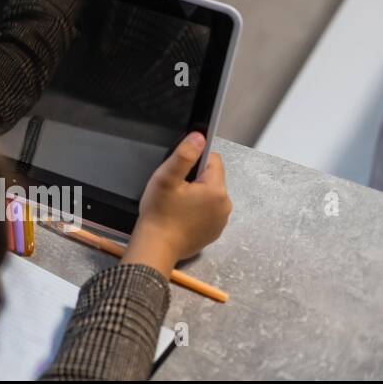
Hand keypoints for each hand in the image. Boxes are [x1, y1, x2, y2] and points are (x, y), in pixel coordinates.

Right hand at [122, 132, 230, 277]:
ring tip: (175, 204)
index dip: (194, 161)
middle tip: (174, 190)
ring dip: (196, 195)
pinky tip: (180, 217)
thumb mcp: (167, 178)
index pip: (213, 160)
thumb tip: (200, 136)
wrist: (157, 246)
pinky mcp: (214, 232)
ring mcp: (221, 221)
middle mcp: (225, 205)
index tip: (178, 173)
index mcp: (217, 190)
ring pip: (210, 195)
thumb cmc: (160, 212)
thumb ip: (184, 155)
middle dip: (195, 180)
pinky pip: (208, 212)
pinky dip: (196, 211)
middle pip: (212, 178)